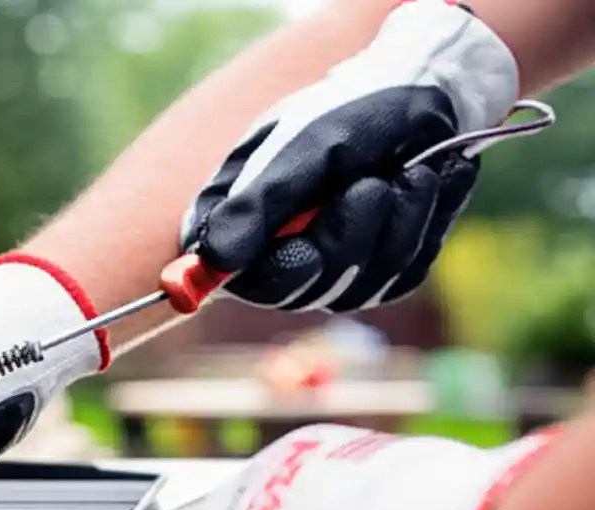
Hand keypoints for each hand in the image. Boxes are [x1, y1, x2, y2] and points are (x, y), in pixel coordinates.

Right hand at [179, 0, 517, 311]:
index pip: (238, 278)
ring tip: (410, 171)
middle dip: (347, 234)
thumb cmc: (353, 108)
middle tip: (371, 182)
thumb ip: (256, 204)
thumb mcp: (303, 146)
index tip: (307, 249)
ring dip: (396, 224)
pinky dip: (422, 225)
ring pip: (358, 287)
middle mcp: (278, 251)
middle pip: (303, 290)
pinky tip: (425, 182)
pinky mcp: (382, 273)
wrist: (426, 89)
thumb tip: (213, 259)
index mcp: (240, 217)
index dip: (274, 273)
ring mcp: (331, 268)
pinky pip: (402, 275)